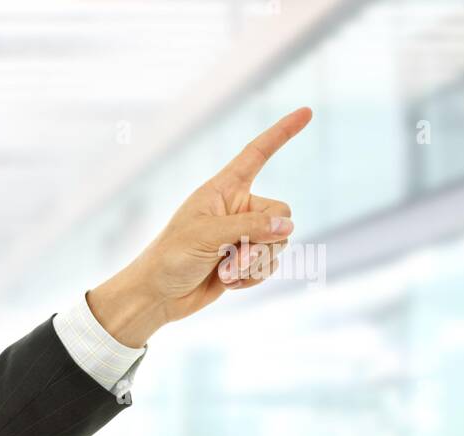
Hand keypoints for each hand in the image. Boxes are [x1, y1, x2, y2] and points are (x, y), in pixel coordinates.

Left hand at [87, 106, 312, 347]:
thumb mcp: (207, 236)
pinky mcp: (245, 261)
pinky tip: (228, 283)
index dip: (282, 134)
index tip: (307, 112)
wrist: (157, 296)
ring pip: (279, 244)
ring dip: (255, 264)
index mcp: (223, 189)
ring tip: (225, 273)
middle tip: (234, 257)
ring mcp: (242, 236)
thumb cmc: (171, 258)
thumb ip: (250, 227)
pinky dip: (253, 278)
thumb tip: (289, 227)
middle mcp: (237, 209)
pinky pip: (270, 266)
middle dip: (264, 241)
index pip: (257, 154)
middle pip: (281, 215)